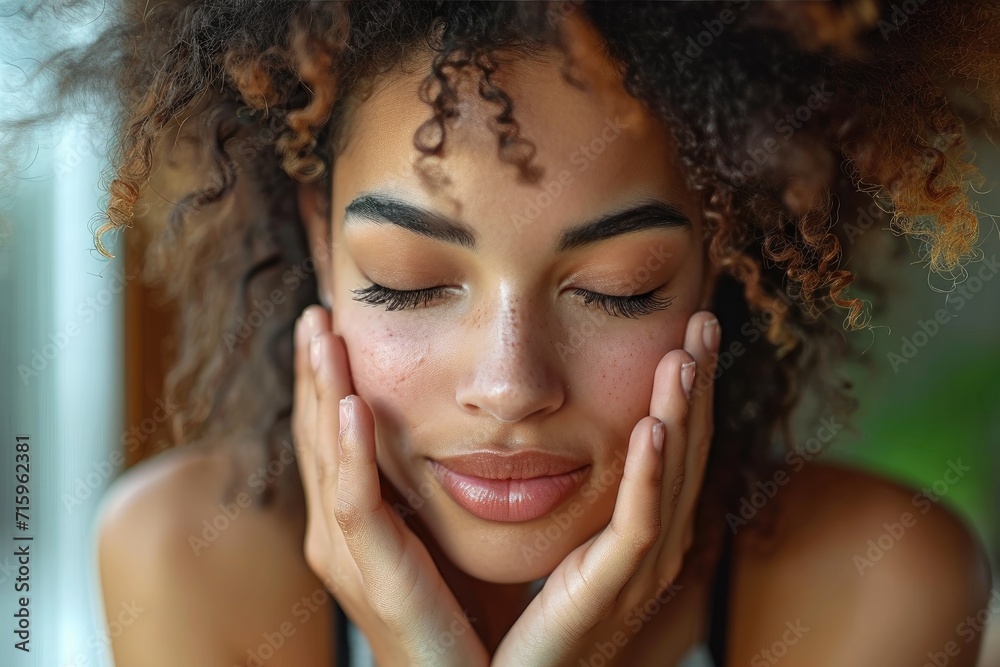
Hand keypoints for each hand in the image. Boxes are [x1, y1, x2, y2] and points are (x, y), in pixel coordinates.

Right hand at [292, 305, 489, 666]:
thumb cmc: (466, 617)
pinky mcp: (373, 577)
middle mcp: (337, 537)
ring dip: (323, 392)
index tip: (334, 326)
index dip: (327, 383)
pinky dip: (350, 452)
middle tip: (316, 314)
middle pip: (318, 438)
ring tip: (324, 336)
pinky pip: (354, 504)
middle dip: (315, 374)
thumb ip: (435, 490)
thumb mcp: (443, 536)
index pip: (333, 440)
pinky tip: (349, 404)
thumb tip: (456, 438)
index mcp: (354, 526)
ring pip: (326, 459)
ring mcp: (348, 558)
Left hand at [492, 310, 720, 665]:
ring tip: (684, 357)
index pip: (675, 444)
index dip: (688, 388)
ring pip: (670, 479)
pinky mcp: (608, 591)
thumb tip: (561, 430)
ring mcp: (637, 571)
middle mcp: (653, 546)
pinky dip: (648, 475)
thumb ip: (579, 490)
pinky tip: (651, 426)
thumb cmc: (531, 613)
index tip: (690, 327)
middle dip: (696, 386)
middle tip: (703, 321)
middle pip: (685, 451)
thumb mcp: (562, 535)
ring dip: (680, 415)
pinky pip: (638, 526)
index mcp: (644, 528)